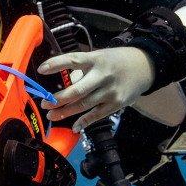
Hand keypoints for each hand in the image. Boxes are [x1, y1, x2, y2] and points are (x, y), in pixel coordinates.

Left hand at [37, 47, 154, 132]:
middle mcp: (103, 74)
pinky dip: (84, 122)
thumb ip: (81, 71)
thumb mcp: (98, 58)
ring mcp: (110, 90)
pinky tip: (74, 127)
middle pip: (77, 90)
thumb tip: (62, 88)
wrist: (143, 66)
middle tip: (45, 104)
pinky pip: (97, 115)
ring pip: (84, 104)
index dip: (56, 64)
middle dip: (58, 99)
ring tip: (52, 114)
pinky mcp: (117, 103)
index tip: (41, 69)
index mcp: (95, 59)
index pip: (73, 60)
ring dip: (66, 112)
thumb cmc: (114, 62)